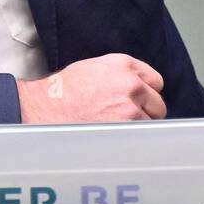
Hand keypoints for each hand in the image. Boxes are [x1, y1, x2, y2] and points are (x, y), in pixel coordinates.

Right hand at [17, 53, 166, 122]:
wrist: (45, 108)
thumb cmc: (64, 91)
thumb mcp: (94, 68)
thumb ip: (120, 74)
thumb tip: (138, 88)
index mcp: (123, 65)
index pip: (156, 81)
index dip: (147, 93)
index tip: (139, 102)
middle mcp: (131, 83)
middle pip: (158, 103)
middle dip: (146, 112)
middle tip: (126, 118)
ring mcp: (131, 106)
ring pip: (150, 122)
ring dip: (137, 127)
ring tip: (114, 127)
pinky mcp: (126, 126)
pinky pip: (140, 136)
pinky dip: (130, 138)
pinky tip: (113, 135)